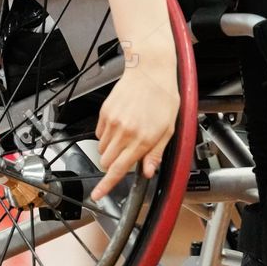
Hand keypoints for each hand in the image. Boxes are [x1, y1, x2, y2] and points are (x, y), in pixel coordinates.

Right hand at [90, 60, 179, 200]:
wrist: (150, 70)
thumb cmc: (163, 97)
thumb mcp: (169, 128)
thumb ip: (156, 153)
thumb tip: (148, 172)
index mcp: (143, 139)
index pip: (119, 169)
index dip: (106, 185)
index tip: (97, 195)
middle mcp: (125, 132)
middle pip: (106, 162)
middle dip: (113, 165)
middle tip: (126, 154)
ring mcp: (113, 122)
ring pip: (102, 149)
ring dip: (111, 150)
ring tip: (127, 134)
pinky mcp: (104, 113)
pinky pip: (98, 134)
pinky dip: (107, 135)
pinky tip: (121, 124)